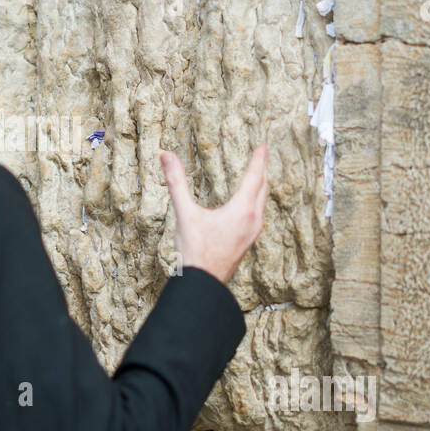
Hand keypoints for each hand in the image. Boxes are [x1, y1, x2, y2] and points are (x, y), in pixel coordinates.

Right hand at [160, 144, 267, 284]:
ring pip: (262, 202)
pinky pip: (258, 214)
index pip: (255, 176)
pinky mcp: (247, 241)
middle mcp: (253, 219)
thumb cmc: (195, 251)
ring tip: (257, 176)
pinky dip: (256, 201)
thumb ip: (176, 182)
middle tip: (262, 156)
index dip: (258, 159)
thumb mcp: (184, 213)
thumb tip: (166, 156)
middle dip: (262, 170)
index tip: (262, 145)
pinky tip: (247, 204)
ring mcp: (252, 232)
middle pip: (263, 188)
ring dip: (260, 186)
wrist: (203, 284)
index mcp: (242, 209)